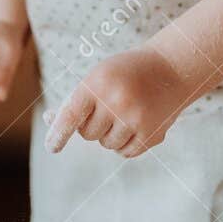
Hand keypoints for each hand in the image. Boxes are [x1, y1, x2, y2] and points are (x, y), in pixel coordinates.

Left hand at [45, 47, 191, 157]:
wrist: (172, 68)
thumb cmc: (126, 73)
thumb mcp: (99, 77)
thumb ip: (76, 100)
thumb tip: (51, 122)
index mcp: (97, 84)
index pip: (71, 115)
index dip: (58, 134)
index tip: (52, 148)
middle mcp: (116, 101)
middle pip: (87, 133)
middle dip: (93, 124)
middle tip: (109, 106)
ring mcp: (135, 119)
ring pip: (106, 144)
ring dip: (110, 134)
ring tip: (126, 112)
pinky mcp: (152, 134)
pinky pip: (125, 153)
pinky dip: (125, 144)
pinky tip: (135, 124)